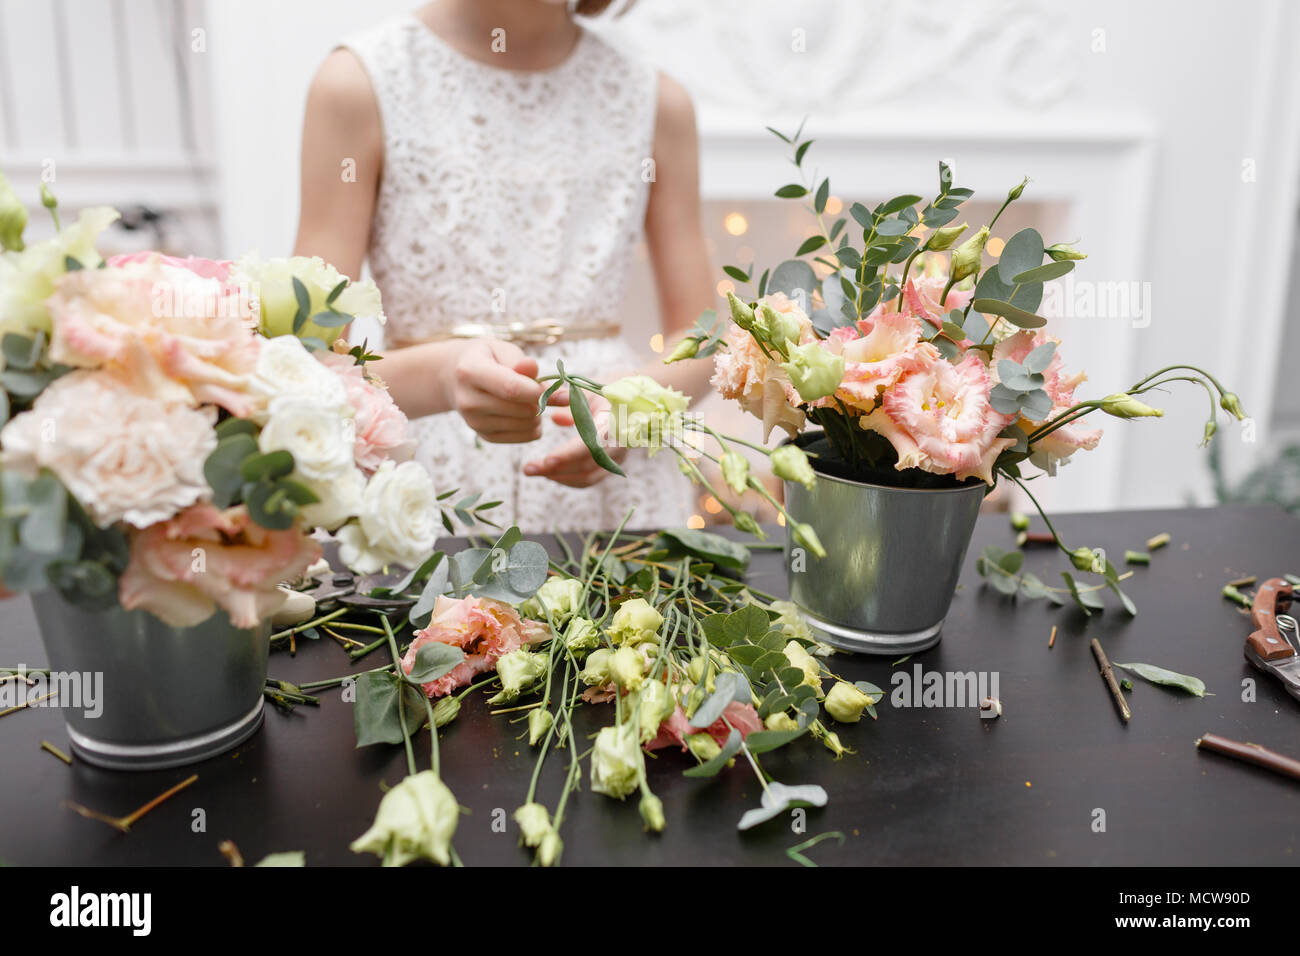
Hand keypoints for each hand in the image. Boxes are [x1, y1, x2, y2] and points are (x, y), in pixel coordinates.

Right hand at [446, 339, 567, 442]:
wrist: (458, 378)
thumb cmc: (489, 358)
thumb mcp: (502, 350)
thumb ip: (519, 361)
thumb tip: (533, 368)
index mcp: (470, 372)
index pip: (510, 388)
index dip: (539, 391)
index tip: (560, 390)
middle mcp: (468, 400)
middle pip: (520, 409)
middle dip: (542, 402)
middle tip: (547, 392)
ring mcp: (473, 422)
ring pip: (524, 425)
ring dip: (539, 414)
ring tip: (534, 401)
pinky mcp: (484, 436)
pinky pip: (522, 438)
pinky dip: (533, 427)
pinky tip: (529, 414)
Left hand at [523, 399, 628, 487]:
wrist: (632, 401)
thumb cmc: (606, 391)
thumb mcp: (587, 389)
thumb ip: (567, 398)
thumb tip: (551, 413)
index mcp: (613, 422)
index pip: (591, 444)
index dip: (569, 455)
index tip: (545, 461)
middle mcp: (618, 444)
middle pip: (585, 465)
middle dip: (555, 469)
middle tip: (527, 469)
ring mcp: (617, 457)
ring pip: (587, 477)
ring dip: (559, 477)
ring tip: (534, 470)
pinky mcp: (612, 465)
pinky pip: (589, 479)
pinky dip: (568, 479)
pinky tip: (549, 473)